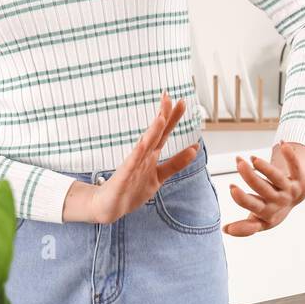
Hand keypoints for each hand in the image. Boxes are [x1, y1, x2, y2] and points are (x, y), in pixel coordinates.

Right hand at [79, 91, 197, 224]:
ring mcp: (132, 165)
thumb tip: (195, 148)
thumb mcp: (159, 176)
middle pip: (155, 134)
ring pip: (144, 146)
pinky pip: (131, 165)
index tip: (182, 100)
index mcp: (151, 155)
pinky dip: (137, 154)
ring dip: (152, 131)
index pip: (164, 133)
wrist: (108, 207)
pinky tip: (143, 144)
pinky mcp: (123, 177)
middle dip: (162, 115)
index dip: (173, 118)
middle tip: (167, 96)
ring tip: (161, 117)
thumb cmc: (132, 189)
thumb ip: (176, 163)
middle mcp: (142, 156)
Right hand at [224, 141, 304, 236]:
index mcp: (267, 213)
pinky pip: (295, 166)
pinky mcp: (300, 178)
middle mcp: (279, 202)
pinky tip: (282, 143)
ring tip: (252, 158)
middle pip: (263, 189)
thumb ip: (245, 226)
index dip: (243, 199)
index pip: (253, 207)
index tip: (232, 187)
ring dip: (265, 166)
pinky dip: (290, 155)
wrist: (298, 197)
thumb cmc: (273, 208)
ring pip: (277, 177)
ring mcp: (290, 190)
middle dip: (250, 176)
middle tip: (239, 163)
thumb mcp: (260, 220)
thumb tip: (225, 230)